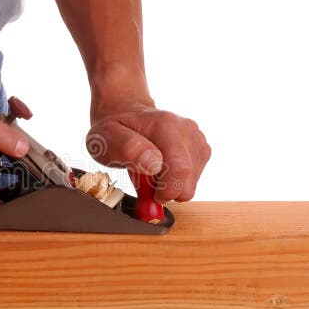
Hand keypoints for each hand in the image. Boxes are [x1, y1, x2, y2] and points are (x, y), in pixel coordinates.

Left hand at [87, 104, 210, 202]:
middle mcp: (186, 129)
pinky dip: (176, 180)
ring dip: (170, 184)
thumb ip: (129, 149)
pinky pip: (193, 178)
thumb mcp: (108, 138)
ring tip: (151, 170)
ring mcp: (197, 138)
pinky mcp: (201, 149)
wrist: (126, 115)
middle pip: (188, 180)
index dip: (165, 191)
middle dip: (167, 190)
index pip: (180, 169)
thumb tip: (154, 164)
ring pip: (191, 183)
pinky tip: (161, 169)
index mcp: (166, 125)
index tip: (149, 193)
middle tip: (146, 181)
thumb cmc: (116, 129)